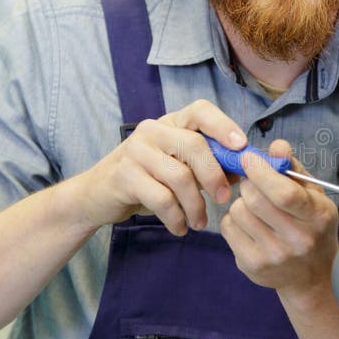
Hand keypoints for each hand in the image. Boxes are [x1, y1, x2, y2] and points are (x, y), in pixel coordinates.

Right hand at [74, 100, 246, 235]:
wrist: (96, 196)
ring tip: (199, 223)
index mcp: (171, 123)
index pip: (200, 111)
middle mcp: (152, 130)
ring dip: (195, 206)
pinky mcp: (124, 175)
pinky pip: (162, 199)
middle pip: (195, 146)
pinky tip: (180, 228)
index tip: (242, 146)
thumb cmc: (147, 181)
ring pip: (180, 177)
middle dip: (214, 176)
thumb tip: (241, 172)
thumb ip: (209, 166)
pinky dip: (176, 218)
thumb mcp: (179, 169)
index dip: (224, 125)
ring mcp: (136, 151)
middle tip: (223, 200)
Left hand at [220, 139, 338, 302]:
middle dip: (249, 183)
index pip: (284, 193)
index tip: (249, 159)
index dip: (261, 171)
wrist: (312, 275)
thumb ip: (293, 168)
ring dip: (241, 202)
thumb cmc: (312, 226)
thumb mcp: (314, 195)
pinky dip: (233, 219)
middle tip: (253, 183)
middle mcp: (297, 240)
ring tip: (255, 208)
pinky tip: (249, 224)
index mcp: (317, 217)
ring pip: (237, 212)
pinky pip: (228, 228)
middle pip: (255, 200)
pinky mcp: (252, 266)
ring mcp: (273, 256)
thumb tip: (277, 145)